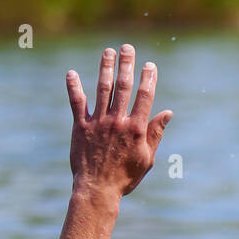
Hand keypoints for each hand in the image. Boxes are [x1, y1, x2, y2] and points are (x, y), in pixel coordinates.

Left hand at [65, 44, 171, 199]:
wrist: (97, 190)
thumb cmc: (125, 177)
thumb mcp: (147, 158)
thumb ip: (155, 133)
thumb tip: (167, 112)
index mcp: (136, 129)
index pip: (144, 97)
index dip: (148, 78)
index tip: (150, 65)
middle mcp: (117, 121)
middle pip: (123, 87)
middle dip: (126, 65)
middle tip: (127, 48)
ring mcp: (98, 123)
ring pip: (103, 89)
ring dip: (105, 68)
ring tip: (107, 52)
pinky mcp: (80, 127)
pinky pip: (77, 103)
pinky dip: (74, 87)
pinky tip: (70, 73)